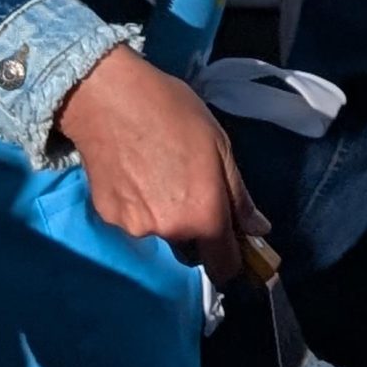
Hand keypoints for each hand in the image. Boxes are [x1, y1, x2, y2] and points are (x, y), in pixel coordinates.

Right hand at [53, 44, 266, 286]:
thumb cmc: (173, 114)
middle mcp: (168, 231)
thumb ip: (240, 196)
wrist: (108, 99)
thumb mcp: (221, 147)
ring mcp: (134, 227)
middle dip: (198, 232)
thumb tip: (258, 230)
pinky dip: (140, 206)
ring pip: (161, 234)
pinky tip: (137, 173)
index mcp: (203, 215)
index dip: (233, 259)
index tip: (234, 243)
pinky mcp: (108, 217)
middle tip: (194, 192)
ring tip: (161, 173)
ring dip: (167, 217)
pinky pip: (135, 221)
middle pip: (191, 251)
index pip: (223, 267)